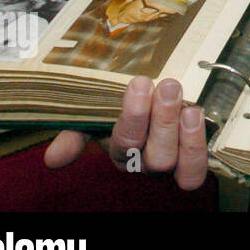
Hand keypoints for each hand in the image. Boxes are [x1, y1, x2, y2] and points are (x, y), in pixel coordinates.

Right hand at [43, 76, 208, 189]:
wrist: (159, 92)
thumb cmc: (126, 103)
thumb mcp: (97, 113)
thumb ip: (75, 133)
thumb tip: (52, 160)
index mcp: (122, 152)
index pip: (126, 145)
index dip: (134, 117)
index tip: (140, 83)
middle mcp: (147, 162)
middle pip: (156, 159)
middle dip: (162, 121)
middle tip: (167, 86)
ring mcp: (174, 161)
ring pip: (177, 163)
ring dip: (184, 134)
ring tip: (185, 104)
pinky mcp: (195, 154)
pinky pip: (196, 166)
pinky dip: (197, 143)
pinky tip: (194, 115)